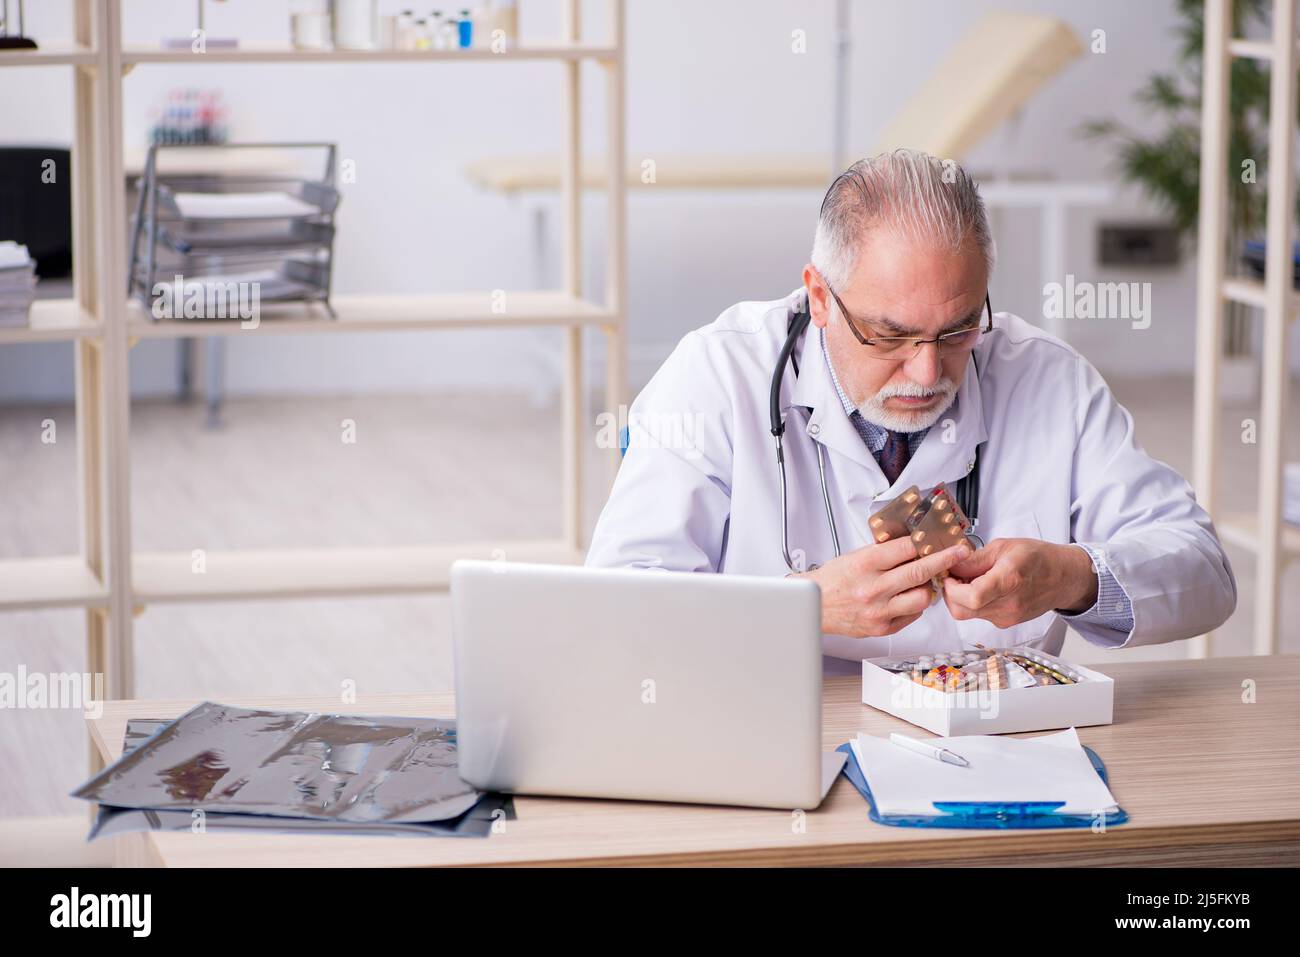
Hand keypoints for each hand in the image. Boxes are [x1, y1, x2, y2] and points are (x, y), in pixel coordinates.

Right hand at [796, 536, 973, 637]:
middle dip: (944, 559)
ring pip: (922, 597)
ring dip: (927, 587)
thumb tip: (913, 544)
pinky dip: (914, 604)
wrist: (815, 607)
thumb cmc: (832, 580)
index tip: (943, 538)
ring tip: (921, 582)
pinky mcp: (882, 628)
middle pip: (920, 571)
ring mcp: (879, 610)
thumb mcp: (854, 556)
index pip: (907, 548)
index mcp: (865, 564)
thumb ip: (883, 552)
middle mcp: (873, 588)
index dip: (928, 542)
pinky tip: (905, 597)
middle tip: (959, 553)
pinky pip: (912, 615)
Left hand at [942, 539, 1097, 628]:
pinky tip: (983, 588)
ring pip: (968, 614)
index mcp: (1009, 580)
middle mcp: (1009, 604)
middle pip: (963, 610)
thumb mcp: (1004, 547)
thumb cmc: (1037, 558)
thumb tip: (950, 565)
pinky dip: (974, 603)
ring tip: (972, 579)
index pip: (973, 597)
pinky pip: (980, 615)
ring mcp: (1008, 617)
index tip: (950, 575)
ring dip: (961, 598)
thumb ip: (974, 559)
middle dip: (951, 593)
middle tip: (955, 576)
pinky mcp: (1007, 623)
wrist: (1064, 578)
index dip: (953, 588)